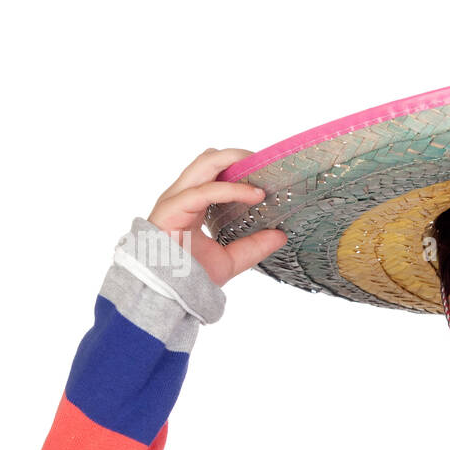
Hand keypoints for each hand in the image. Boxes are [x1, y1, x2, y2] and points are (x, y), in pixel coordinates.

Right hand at [147, 148, 285, 287]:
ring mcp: (176, 199)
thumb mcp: (231, 259)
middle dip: (239, 156)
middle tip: (267, 162)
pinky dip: (233, 190)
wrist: (168, 294)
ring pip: (206, 163)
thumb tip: (280, 235)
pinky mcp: (174, 208)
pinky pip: (206, 191)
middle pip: (210, 160)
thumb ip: (254, 246)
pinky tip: (255, 195)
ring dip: (235, 160)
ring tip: (262, 167)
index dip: (239, 167)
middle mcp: (182, 196)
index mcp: (192, 204)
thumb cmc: (190, 277)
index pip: (215, 172)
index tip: (267, 171)